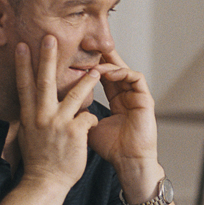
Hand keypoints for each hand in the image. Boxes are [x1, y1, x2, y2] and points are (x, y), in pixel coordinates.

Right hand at [15, 36, 99, 189]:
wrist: (45, 182)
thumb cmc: (39, 160)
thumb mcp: (27, 135)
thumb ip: (30, 118)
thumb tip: (29, 106)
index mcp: (28, 116)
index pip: (24, 85)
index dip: (23, 65)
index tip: (22, 46)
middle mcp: (41, 116)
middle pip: (44, 82)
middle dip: (47, 58)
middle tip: (49, 38)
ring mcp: (58, 123)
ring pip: (74, 96)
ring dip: (85, 82)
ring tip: (95, 70)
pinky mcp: (74, 132)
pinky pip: (89, 117)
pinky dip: (92, 118)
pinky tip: (91, 125)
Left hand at [87, 49, 158, 184]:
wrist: (128, 162)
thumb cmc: (110, 148)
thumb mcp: (88, 125)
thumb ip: (78, 111)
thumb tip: (58, 101)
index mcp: (116, 100)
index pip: (102, 76)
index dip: (90, 65)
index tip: (75, 55)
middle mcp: (127, 95)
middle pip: (114, 68)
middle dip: (100, 55)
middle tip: (84, 43)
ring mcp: (137, 96)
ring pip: (124, 69)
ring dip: (109, 63)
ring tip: (93, 60)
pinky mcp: (146, 99)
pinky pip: (135, 78)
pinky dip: (122, 72)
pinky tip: (107, 71)